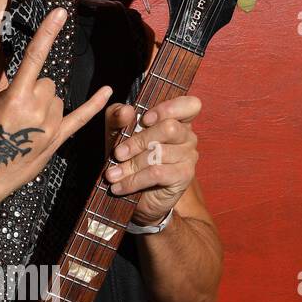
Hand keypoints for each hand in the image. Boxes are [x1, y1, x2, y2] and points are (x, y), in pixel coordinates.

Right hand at [0, 7, 111, 225]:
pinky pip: (80, 118)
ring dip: (44, 105)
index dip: (47, 32)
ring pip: (57, 99)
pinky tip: (107, 91)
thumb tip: (21, 80)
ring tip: (25, 127)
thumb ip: (6, 89)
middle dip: (34, 90)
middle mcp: (38, 108)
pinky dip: (94, 105)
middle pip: (48, 82)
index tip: (60, 12)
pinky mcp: (57, 140)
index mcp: (17, 96)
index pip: (35, 57)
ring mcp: (50, 125)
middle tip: (17, 112)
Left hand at [102, 94, 200, 225]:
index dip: (168, 109)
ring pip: (159, 153)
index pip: (190, 105)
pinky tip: (119, 186)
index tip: (145, 119)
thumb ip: (118, 118)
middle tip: (118, 154)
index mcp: (177, 119)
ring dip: (131, 165)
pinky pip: (157, 173)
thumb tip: (125, 110)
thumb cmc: (130, 159)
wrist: (138, 197)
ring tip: (112, 174)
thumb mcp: (118, 134)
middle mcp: (187, 136)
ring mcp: (189, 156)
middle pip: (169, 128)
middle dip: (138, 141)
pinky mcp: (184, 176)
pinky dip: (133, 180)